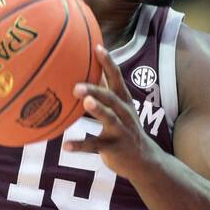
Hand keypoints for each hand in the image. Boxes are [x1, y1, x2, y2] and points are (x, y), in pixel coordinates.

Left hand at [64, 44, 157, 178]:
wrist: (144, 160)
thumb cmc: (125, 130)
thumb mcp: (120, 109)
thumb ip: (105, 92)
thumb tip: (86, 71)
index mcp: (124, 101)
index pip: (117, 78)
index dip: (108, 63)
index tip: (98, 48)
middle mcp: (124, 114)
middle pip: (111, 98)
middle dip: (96, 90)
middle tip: (77, 85)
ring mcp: (120, 131)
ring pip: (109, 118)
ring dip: (97, 110)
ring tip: (85, 103)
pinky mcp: (114, 148)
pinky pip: (95, 146)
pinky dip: (80, 146)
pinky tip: (66, 146)